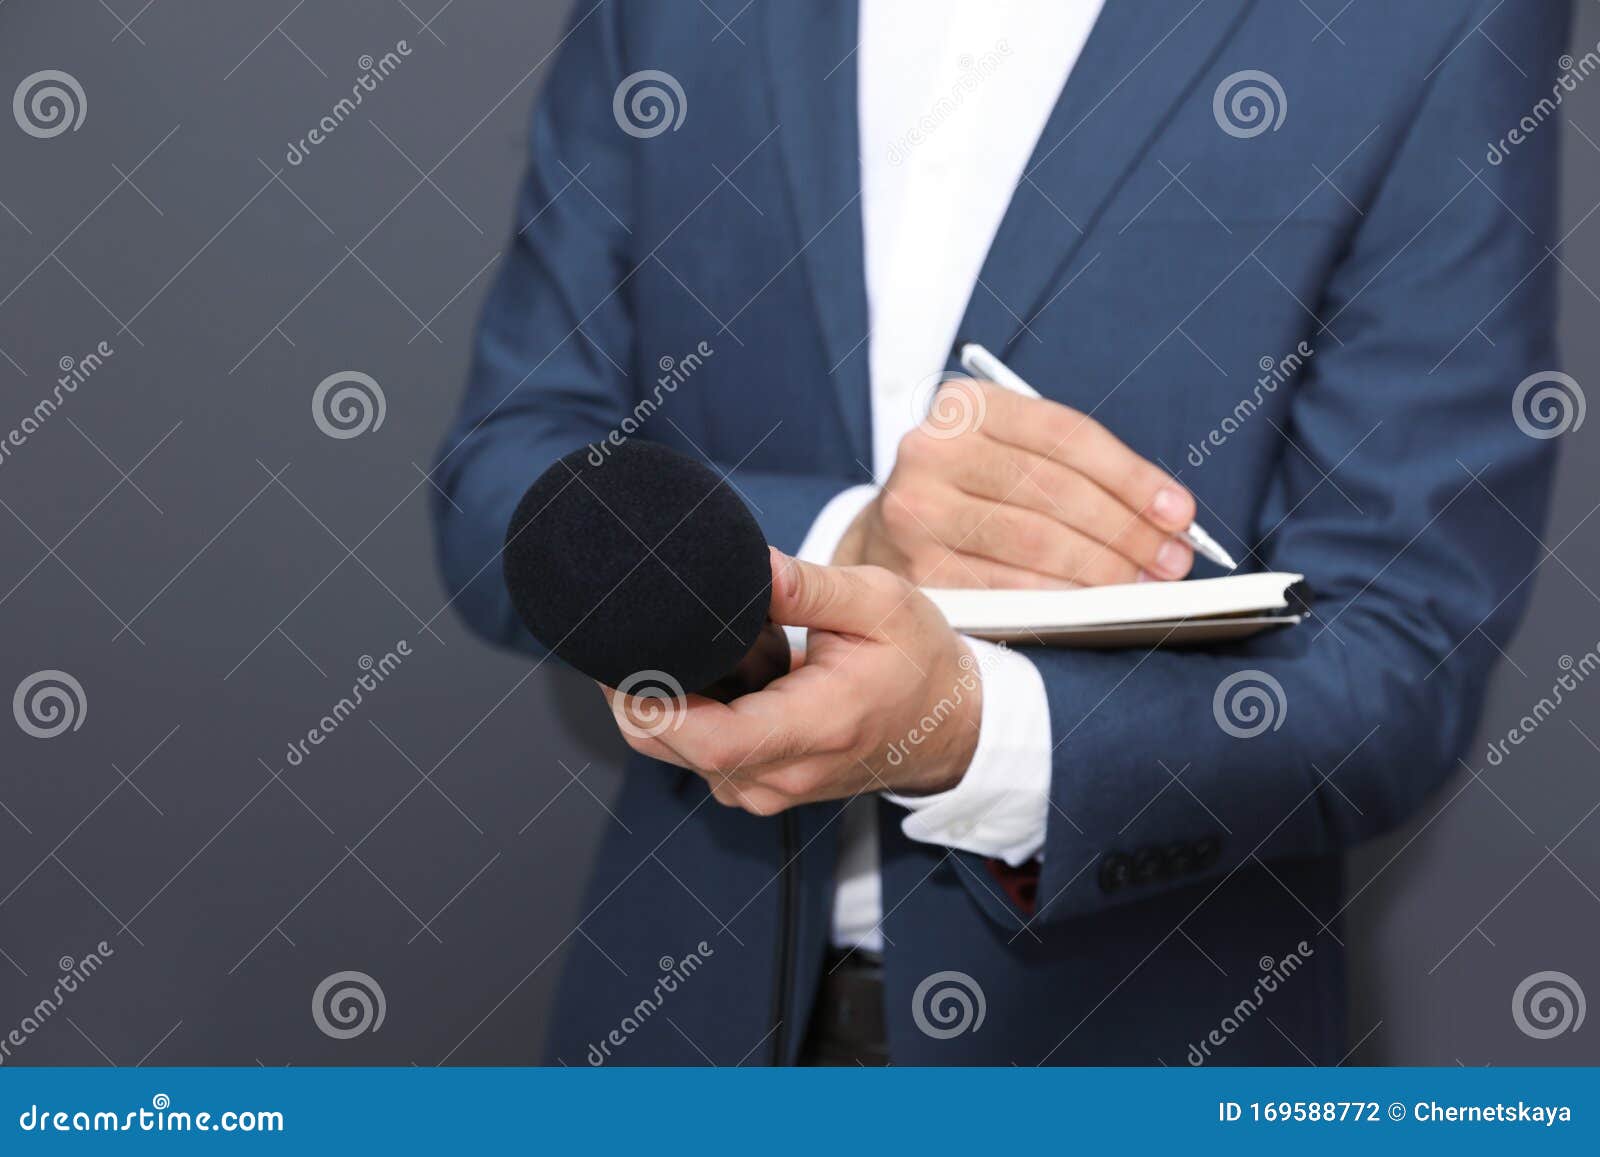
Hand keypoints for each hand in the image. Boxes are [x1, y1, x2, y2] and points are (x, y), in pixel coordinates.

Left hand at [602, 548, 980, 814]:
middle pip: (672, 744)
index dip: (652, 701)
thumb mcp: (878, 604)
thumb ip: (807, 586)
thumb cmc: (919, 664)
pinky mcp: (755, 787)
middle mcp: (782, 774)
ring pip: (675, 750)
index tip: (621, 656)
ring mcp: (765, 789)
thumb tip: (747, 562)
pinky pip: (695, 754)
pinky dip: (690, 711)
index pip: (713, 739)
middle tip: (643, 621)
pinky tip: (728, 671)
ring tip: (723, 644)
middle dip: (639, 684)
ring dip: (671, 694)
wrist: (949, 727)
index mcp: (818, 727)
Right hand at [834, 377, 1197, 586]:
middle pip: (1053, 490)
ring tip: (1144, 583)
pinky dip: (1060, 599)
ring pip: (1034, 541)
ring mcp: (916, 512)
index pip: (1064, 435)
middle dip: (1126, 529)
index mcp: (965, 404)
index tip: (1180, 510)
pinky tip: (1093, 605)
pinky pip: (1007, 587)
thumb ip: (1077, 468)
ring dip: (1102, 569)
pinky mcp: (916, 570)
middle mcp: (931, 450)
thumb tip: (1167, 517)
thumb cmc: (972, 490)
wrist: (884, 536)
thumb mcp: (1010, 450)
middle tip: (1173, 559)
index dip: (1130, 475)